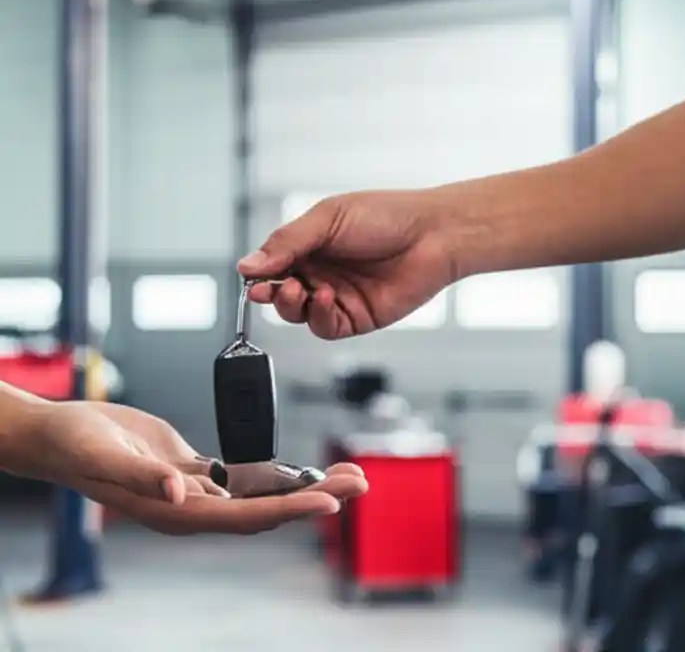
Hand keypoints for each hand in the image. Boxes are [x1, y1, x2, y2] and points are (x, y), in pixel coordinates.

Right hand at [5, 401, 367, 533]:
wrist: (58, 434)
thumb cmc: (76, 447)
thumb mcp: (108, 456)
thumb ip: (145, 475)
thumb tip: (181, 492)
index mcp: (179, 512)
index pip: (248, 516)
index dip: (291, 509)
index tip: (330, 501)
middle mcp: (195, 506)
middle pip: (270, 507)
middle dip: (317, 495)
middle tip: (361, 481)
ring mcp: (197, 490)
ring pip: (264, 493)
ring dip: (307, 484)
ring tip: (349, 473)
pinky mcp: (194, 470)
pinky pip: (245, 476)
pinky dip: (278, 472)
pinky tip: (305, 467)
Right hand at [238, 191, 451, 338]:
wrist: (434, 233)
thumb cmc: (389, 215)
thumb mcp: (328, 218)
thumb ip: (287, 243)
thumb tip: (248, 264)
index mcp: (312, 245)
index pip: (272, 265)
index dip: (259, 273)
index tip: (251, 276)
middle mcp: (323, 272)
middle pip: (280, 294)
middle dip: (270, 293)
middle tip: (269, 287)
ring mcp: (340, 296)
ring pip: (299, 314)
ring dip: (290, 306)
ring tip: (297, 289)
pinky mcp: (358, 317)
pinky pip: (326, 327)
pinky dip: (318, 316)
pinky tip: (323, 298)